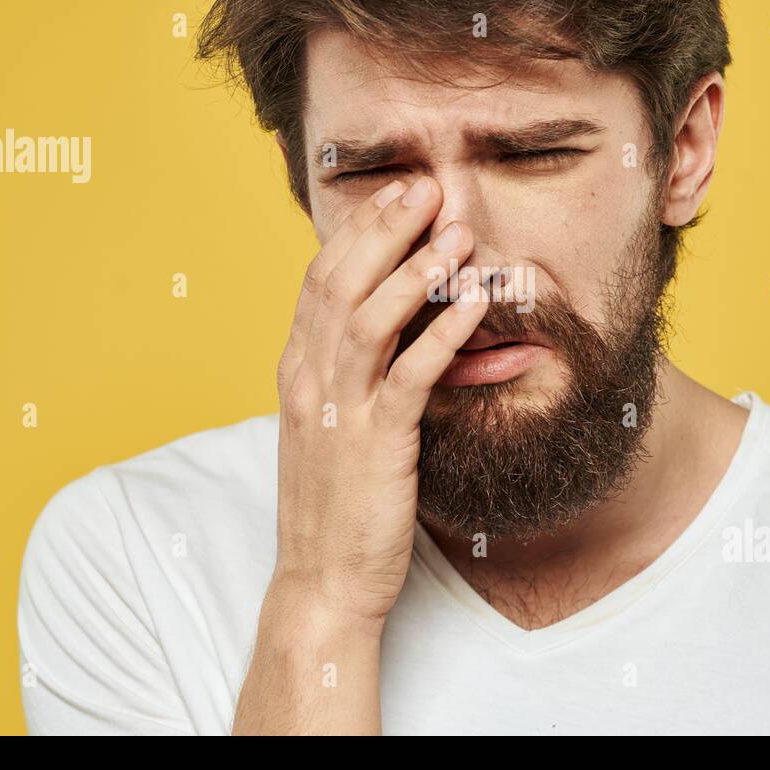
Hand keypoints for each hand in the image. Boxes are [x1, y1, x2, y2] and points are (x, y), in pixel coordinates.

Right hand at [270, 176, 488, 623]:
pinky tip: (471, 302)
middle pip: (339, 281)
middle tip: (425, 188)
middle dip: (384, 228)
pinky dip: (441, 332)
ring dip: (416, 268)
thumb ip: (350, 373)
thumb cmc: (336, 503)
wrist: (322, 582)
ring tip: (457, 231)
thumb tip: (392, 328)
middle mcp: (309, 380)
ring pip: (369, 317)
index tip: (395, 195)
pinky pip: (409, 374)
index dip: (358, 231)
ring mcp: (338, 411)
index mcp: (298, 371)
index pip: (318, 280)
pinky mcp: (375, 444)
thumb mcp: (333, 426)